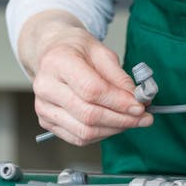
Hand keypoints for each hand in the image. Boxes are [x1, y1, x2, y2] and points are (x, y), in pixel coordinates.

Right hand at [22, 12, 152, 145]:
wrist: (52, 51)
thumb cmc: (75, 48)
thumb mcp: (101, 51)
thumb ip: (118, 76)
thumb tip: (137, 99)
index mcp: (58, 62)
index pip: (92, 90)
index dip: (118, 102)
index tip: (140, 105)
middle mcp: (46, 87)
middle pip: (88, 114)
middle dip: (121, 119)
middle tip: (143, 117)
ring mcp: (43, 107)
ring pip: (84, 131)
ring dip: (113, 129)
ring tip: (131, 121)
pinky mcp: (46, 121)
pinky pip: (77, 137)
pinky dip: (101, 134)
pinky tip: (114, 124)